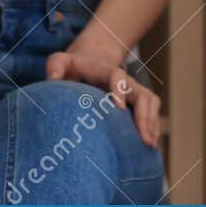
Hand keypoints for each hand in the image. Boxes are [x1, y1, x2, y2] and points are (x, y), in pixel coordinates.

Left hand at [45, 48, 161, 146]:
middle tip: (143, 138)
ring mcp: (133, 90)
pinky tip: (149, 145)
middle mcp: (124, 80)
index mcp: (105, 71)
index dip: (120, 90)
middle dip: (144, 116)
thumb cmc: (72, 67)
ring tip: (148, 145)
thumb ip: (55, 67)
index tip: (119, 108)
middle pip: (141, 94)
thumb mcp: (60, 61)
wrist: (90, 61)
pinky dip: (153, 125)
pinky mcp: (137, 99)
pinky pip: (152, 110)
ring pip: (150, 102)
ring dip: (152, 123)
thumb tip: (52, 79)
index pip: (118, 77)